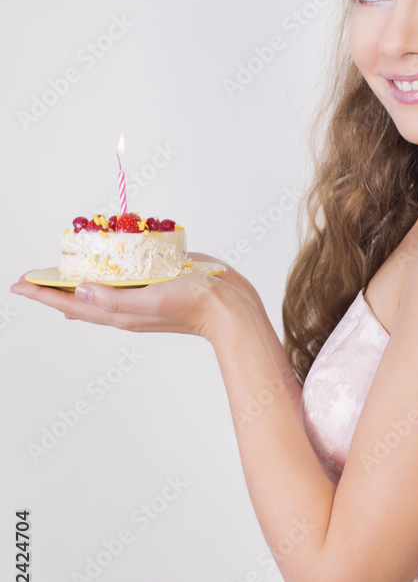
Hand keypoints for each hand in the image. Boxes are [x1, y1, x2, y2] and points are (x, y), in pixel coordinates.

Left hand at [9, 252, 259, 339]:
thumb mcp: (151, 301)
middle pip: (79, 299)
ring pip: (99, 290)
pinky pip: (123, 279)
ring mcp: (141, 296)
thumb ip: (115, 299)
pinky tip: (104, 268)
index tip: (18, 284)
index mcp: (119, 313)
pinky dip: (106, 272)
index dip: (43, 293)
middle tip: (31, 279)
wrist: (231, 308)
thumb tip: (78, 293)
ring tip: (58, 274)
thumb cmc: (195, 306)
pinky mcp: (156, 284)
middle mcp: (126, 306)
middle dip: (53, 289)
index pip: (70, 303)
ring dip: (78, 281)